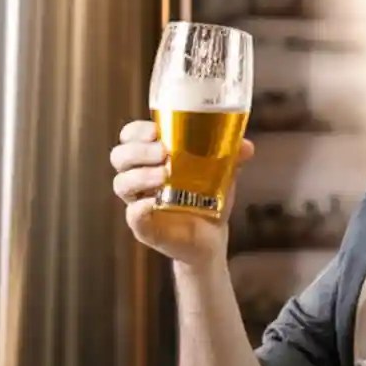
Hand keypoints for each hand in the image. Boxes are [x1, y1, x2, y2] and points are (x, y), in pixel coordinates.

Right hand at [110, 120, 254, 267]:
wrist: (212, 235)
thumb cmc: (209, 196)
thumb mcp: (222, 172)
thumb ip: (232, 156)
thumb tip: (246, 146)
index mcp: (152, 159)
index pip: (129, 137)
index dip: (136, 131)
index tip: (155, 130)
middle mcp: (140, 178)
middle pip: (120, 157)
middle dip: (138, 150)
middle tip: (163, 152)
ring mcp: (139, 202)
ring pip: (121, 184)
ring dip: (140, 175)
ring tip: (164, 176)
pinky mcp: (145, 227)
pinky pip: (132, 216)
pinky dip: (139, 208)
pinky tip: (153, 203)